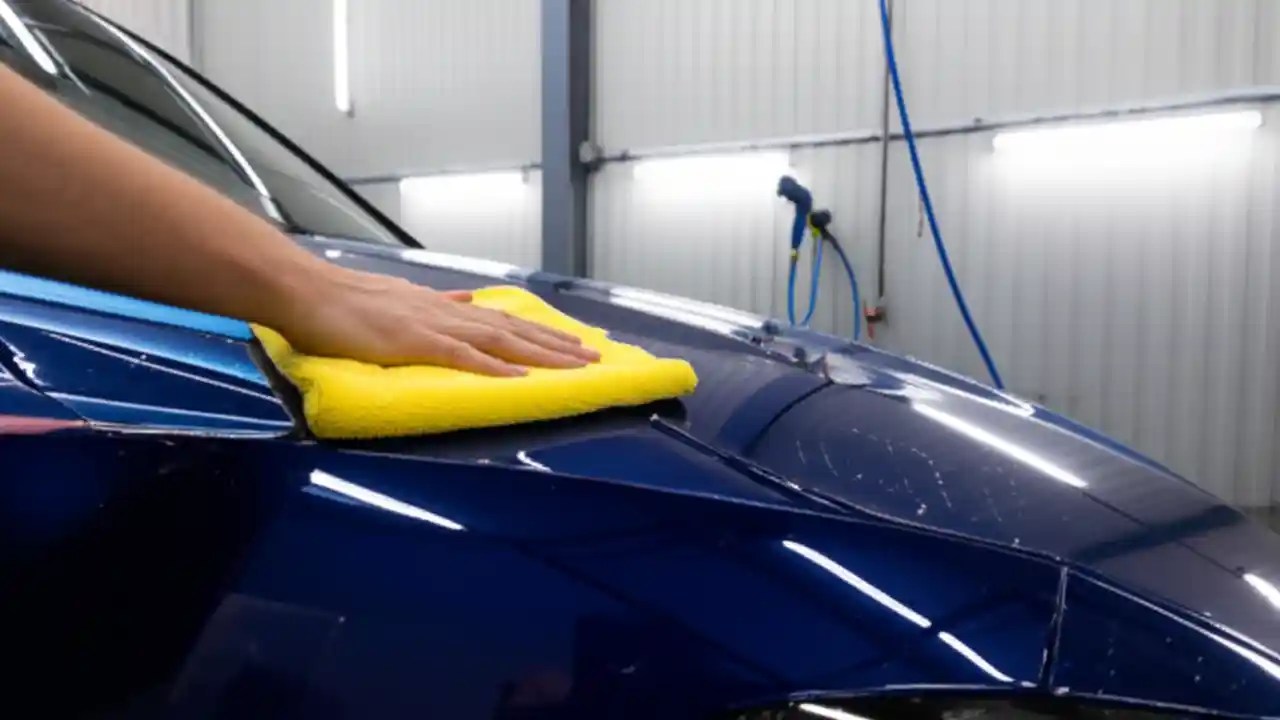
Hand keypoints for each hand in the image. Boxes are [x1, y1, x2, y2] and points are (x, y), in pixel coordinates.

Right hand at [273, 265, 599, 375]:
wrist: (308, 292)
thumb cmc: (344, 299)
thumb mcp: (400, 298)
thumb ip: (437, 303)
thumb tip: (467, 302)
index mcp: (442, 307)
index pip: (502, 321)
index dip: (539, 333)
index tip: (571, 342)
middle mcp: (446, 313)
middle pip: (513, 330)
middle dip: (556, 345)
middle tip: (594, 357)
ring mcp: (432, 326)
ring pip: (500, 341)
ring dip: (541, 354)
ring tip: (574, 366)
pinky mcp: (415, 342)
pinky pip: (462, 357)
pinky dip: (494, 367)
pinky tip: (520, 376)